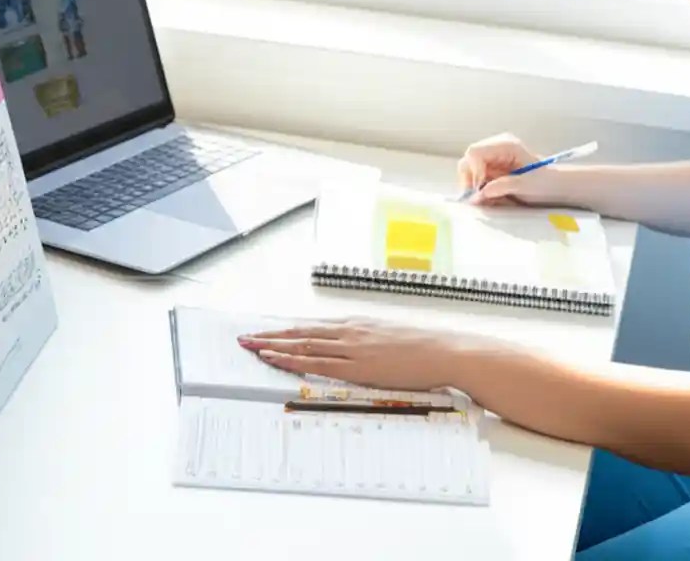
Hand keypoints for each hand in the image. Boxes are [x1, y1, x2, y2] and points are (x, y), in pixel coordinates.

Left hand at [238, 318, 486, 390]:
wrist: (444, 351)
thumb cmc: (424, 348)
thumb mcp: (392, 337)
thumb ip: (371, 341)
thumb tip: (359, 349)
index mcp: (359, 324)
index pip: (314, 327)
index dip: (288, 330)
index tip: (267, 332)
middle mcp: (350, 331)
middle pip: (301, 332)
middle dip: (271, 335)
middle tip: (245, 337)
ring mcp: (352, 347)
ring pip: (303, 344)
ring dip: (274, 346)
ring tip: (251, 347)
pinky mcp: (357, 365)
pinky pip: (317, 362)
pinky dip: (292, 359)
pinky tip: (275, 359)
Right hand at [457, 133, 566, 205]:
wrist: (557, 187)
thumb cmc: (546, 182)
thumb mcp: (525, 185)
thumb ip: (500, 187)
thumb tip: (478, 195)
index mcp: (505, 145)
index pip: (475, 152)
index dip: (473, 171)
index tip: (480, 189)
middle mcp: (496, 148)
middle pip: (468, 161)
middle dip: (471, 181)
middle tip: (479, 199)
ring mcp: (493, 159)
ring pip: (470, 173)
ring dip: (475, 188)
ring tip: (489, 200)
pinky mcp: (493, 171)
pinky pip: (477, 181)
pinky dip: (481, 192)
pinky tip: (493, 199)